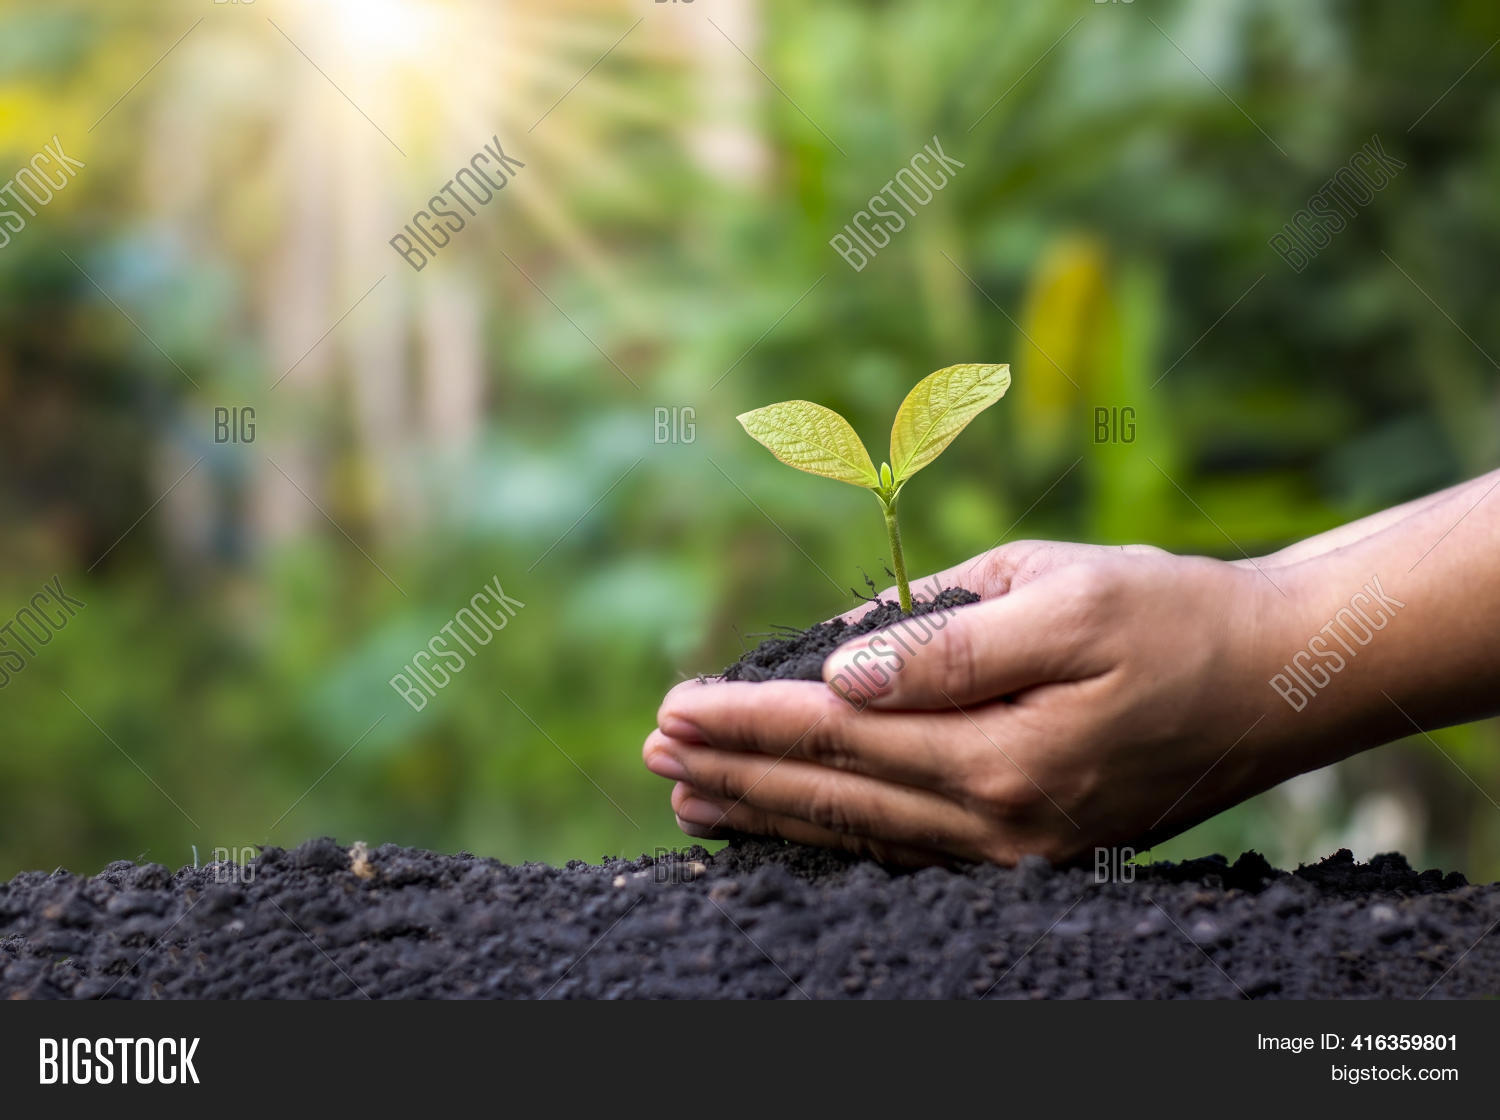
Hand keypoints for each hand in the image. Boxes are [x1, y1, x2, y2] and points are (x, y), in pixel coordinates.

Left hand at [643, 540, 1306, 865]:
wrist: (1277, 680)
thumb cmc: (1172, 615)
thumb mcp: (1063, 597)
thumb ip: (946, 644)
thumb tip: (840, 675)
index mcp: (1006, 754)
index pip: (838, 737)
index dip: (749, 719)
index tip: (676, 705)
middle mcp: (1005, 823)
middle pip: (838, 796)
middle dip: (738, 770)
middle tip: (658, 751)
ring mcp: (1020, 851)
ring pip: (864, 835)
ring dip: (771, 814)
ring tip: (694, 798)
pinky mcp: (1034, 852)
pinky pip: (909, 850)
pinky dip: (839, 836)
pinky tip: (792, 826)